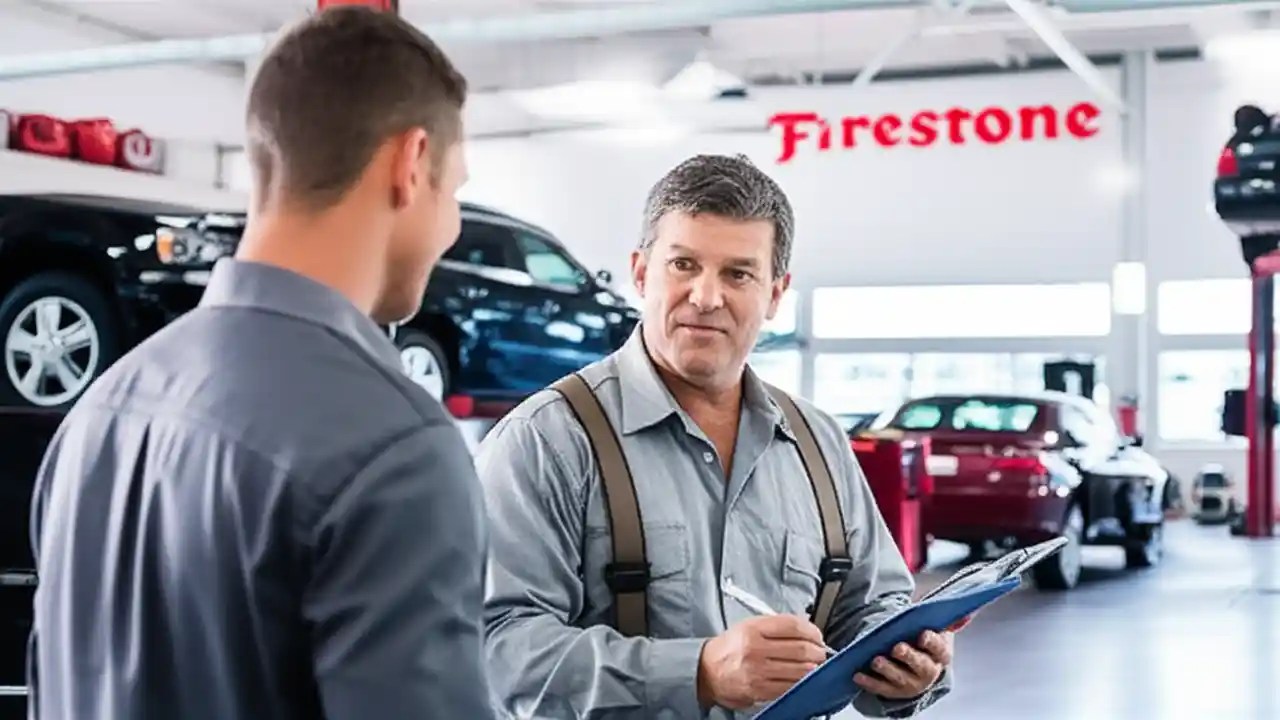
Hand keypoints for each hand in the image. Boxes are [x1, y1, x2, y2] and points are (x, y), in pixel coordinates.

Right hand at [697, 615, 828, 710]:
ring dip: (813, 668)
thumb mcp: (748, 626)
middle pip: (801, 649)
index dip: (812, 631)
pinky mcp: (760, 691)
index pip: (794, 626)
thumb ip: (776, 625)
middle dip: (818, 651)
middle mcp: (755, 649)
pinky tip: (801, 677)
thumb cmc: (730, 648)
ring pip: (800, 670)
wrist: (707, 671)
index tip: (817, 636)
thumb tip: (806, 630)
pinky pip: (790, 687)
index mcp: (753, 629)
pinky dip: (801, 682)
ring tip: (813, 665)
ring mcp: (758, 672)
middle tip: (819, 652)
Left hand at [853, 629, 954, 700]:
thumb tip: (968, 613)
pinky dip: (869, 682)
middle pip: (920, 666)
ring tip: (876, 660)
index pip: (939, 650)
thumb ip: (947, 621)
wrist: (918, 671)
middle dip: (909, 657)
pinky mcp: (893, 691)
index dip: (932, 643)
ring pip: (900, 679)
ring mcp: (910, 684)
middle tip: (897, 647)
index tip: (923, 635)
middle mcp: (928, 672)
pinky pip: (880, 688)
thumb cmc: (925, 645)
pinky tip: (858, 674)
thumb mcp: (937, 631)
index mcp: (940, 655)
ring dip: (888, 669)